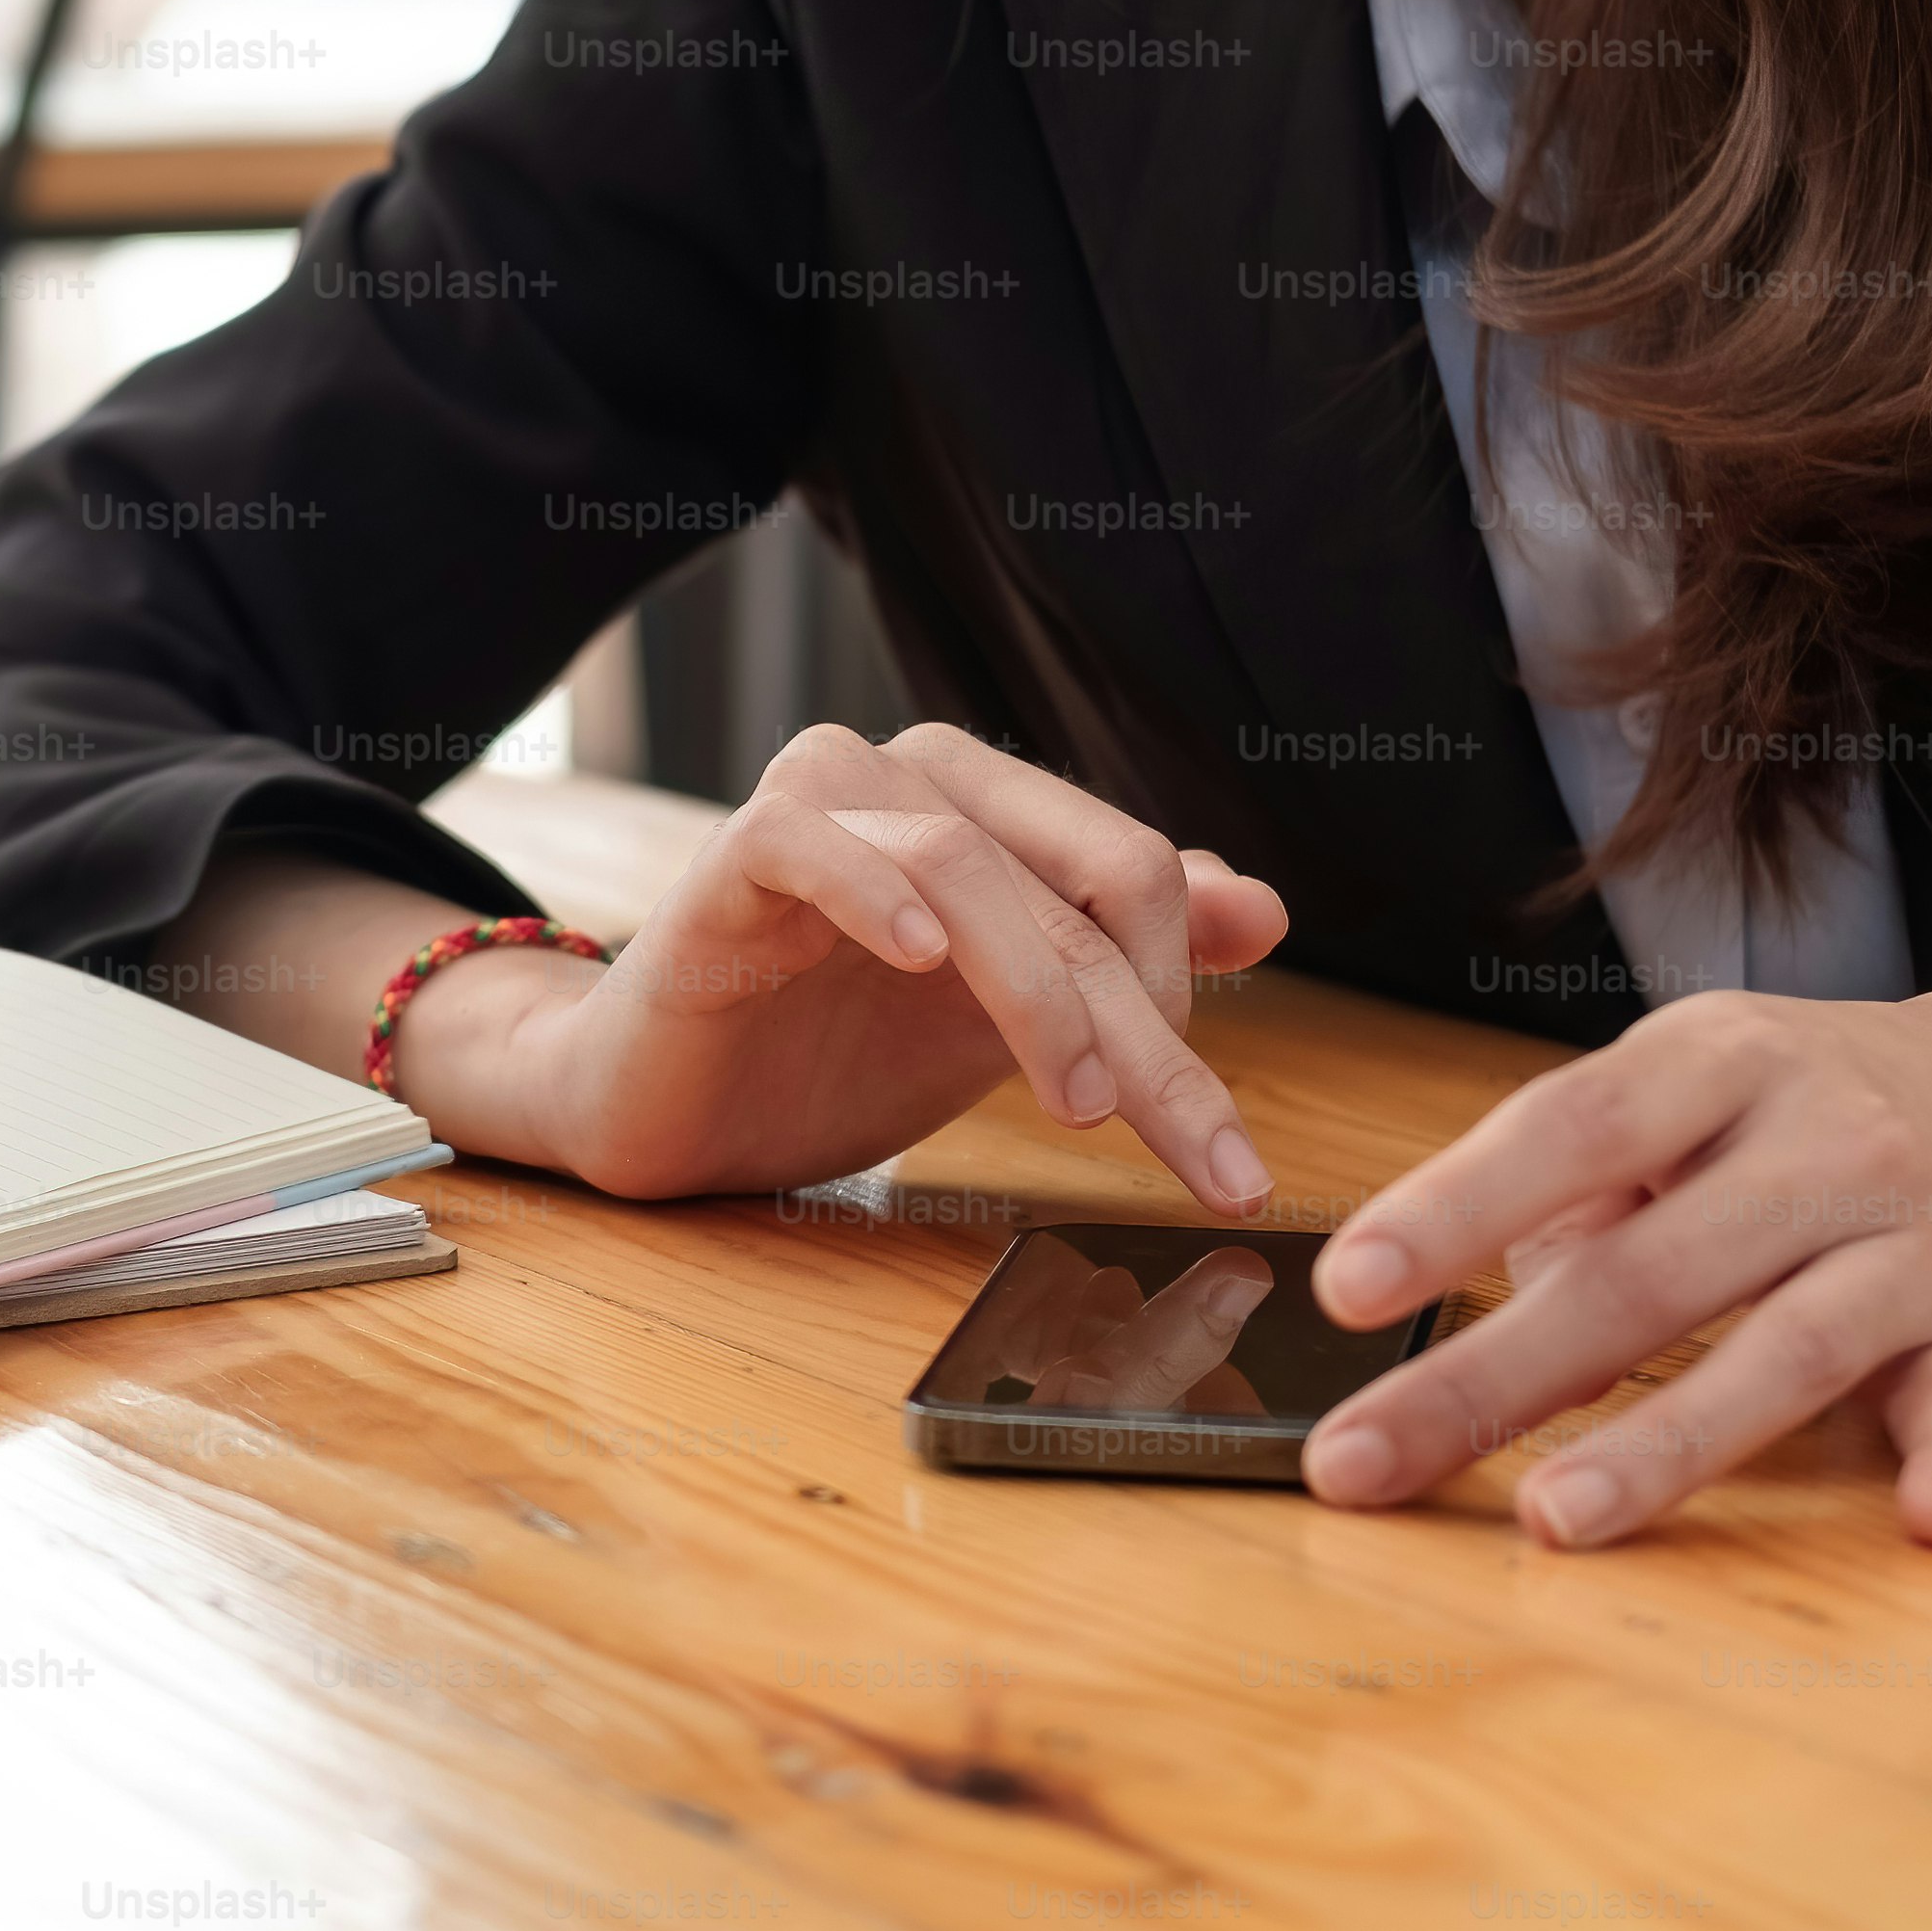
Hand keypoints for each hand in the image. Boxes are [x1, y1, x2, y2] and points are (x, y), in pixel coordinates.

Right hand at [396, 722, 1291, 1211]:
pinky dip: (871, 889)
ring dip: (1038, 991)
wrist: (664, 1107)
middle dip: (1148, 1031)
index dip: (1189, 1000)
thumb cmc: (827, 1053)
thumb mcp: (1002, 1021)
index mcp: (989, 807)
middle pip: (1077, 881)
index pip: (1136, 877)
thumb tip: (1267, 912)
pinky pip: (810, 841)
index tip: (1217, 1143)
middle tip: (1200, 1154)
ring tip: (1076, 1104)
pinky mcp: (729, 855)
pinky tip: (916, 956)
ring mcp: (820, 806)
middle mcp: (913, 776)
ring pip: (967, 864)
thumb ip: (1121, 964)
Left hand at [1297, 978, 1931, 1546]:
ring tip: (1553, 1518)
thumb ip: (1582, 1188)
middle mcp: (1819, 1142)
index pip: (1568, 1127)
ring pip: (1785, 1347)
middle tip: (1362, 1459)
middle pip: (1644, 1270)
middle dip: (1492, 1376)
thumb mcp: (1687, 1087)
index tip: (1348, 1286)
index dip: (1454, 1206)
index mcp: (1717, 1061)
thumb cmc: (1810, 1101)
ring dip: (1666, 1441)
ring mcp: (1908, 1239)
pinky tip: (1925, 1520)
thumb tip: (1488, 1300)